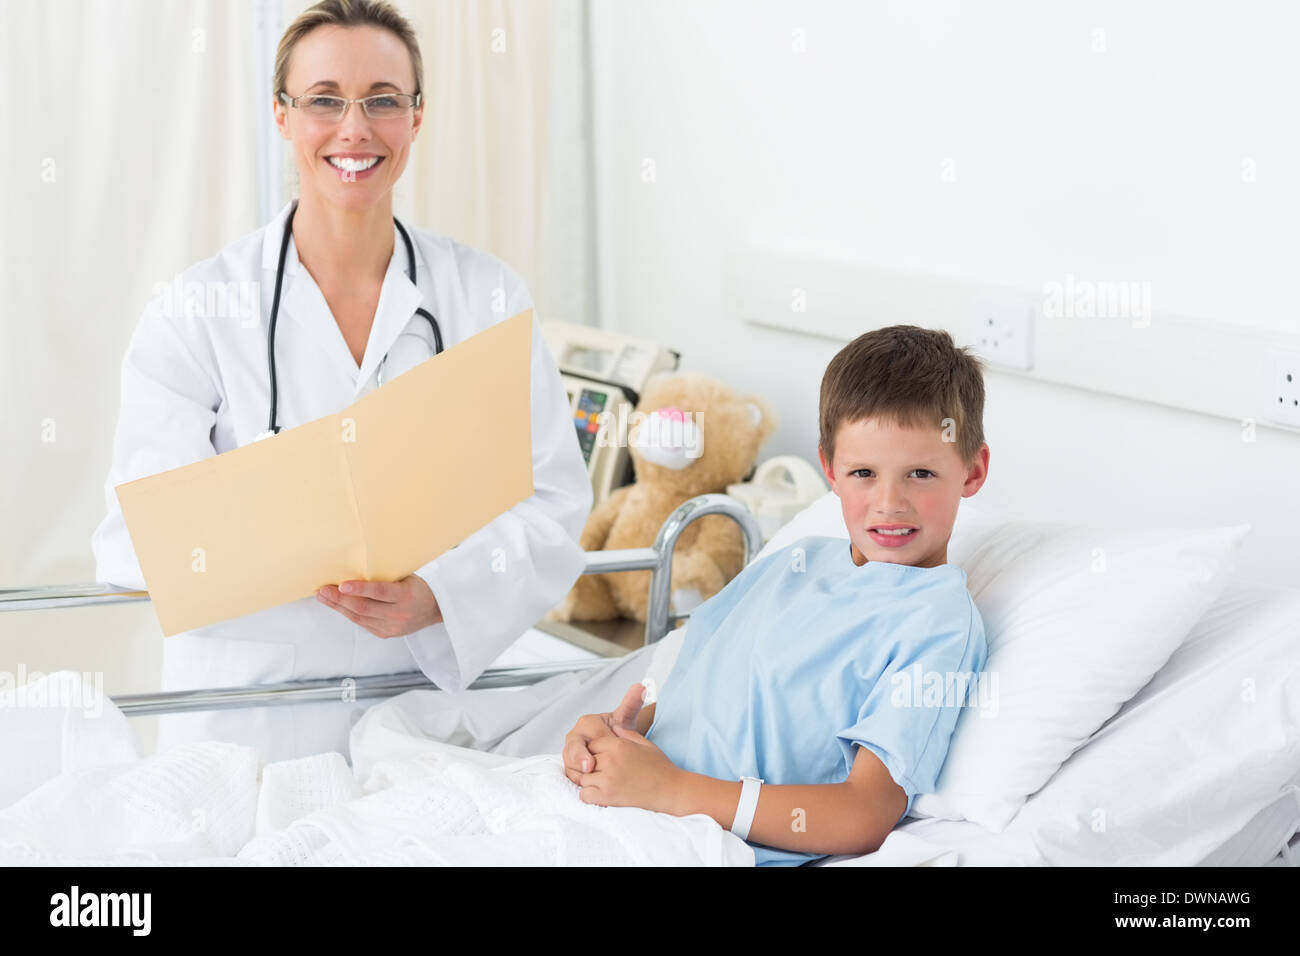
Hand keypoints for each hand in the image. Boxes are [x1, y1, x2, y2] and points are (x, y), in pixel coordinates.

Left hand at [316, 574, 442, 637]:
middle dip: (340, 599)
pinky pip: (362, 623)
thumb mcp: (407, 577)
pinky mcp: (385, 634)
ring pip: (359, 618)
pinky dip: (348, 614)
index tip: (342, 585)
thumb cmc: (418, 586)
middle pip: (364, 608)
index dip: (360, 589)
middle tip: (323, 590)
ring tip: (323, 597)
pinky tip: (337, 605)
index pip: (380, 592)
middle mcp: (399, 614)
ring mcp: (392, 627)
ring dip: (339, 607)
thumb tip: (356, 566)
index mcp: (406, 596)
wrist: (435, 609)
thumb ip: (386, 576)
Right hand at [562, 682, 644, 784]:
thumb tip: (641, 686)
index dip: (598, 738)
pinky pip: (570, 773)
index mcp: (588, 722)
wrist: (617, 746)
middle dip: (579, 756)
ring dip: (576, 770)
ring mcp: (572, 752)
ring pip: (569, 761)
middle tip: (589, 767)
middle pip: (573, 745)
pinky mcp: (572, 767)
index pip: (590, 729)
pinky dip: (576, 779)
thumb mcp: (627, 718)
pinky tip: (586, 785)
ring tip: (587, 777)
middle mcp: (577, 736)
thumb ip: (632, 702)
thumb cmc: (621, 732)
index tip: (607, 745)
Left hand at [578, 723, 682, 813]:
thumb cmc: (660, 767)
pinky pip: (584, 794)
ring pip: (583, 778)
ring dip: (589, 781)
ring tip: (601, 783)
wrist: (670, 790)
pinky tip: (600, 793)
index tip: (602, 758)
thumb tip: (613, 727)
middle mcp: (610, 760)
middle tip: (601, 772)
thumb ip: (625, 733)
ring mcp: (608, 779)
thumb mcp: (644, 743)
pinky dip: (589, 795)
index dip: (595, 751)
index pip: (592, 743)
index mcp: (618, 745)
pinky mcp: (607, 796)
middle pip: (585, 760)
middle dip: (591, 765)